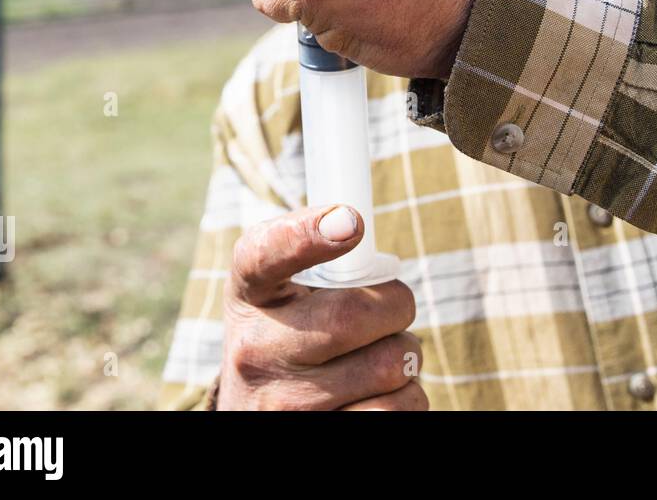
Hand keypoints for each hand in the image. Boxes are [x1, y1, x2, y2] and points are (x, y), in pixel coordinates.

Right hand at [216, 205, 425, 410]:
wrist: (258, 415)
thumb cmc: (289, 336)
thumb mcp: (280, 292)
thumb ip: (317, 252)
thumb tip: (352, 221)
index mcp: (250, 296)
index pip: (262, 255)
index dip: (305, 234)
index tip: (349, 222)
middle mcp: (255, 351)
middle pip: (357, 313)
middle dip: (395, 306)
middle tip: (388, 313)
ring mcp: (283, 405)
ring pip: (391, 364)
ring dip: (405, 357)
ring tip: (377, 359)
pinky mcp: (316, 436)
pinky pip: (399, 409)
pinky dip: (406, 398)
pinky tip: (377, 395)